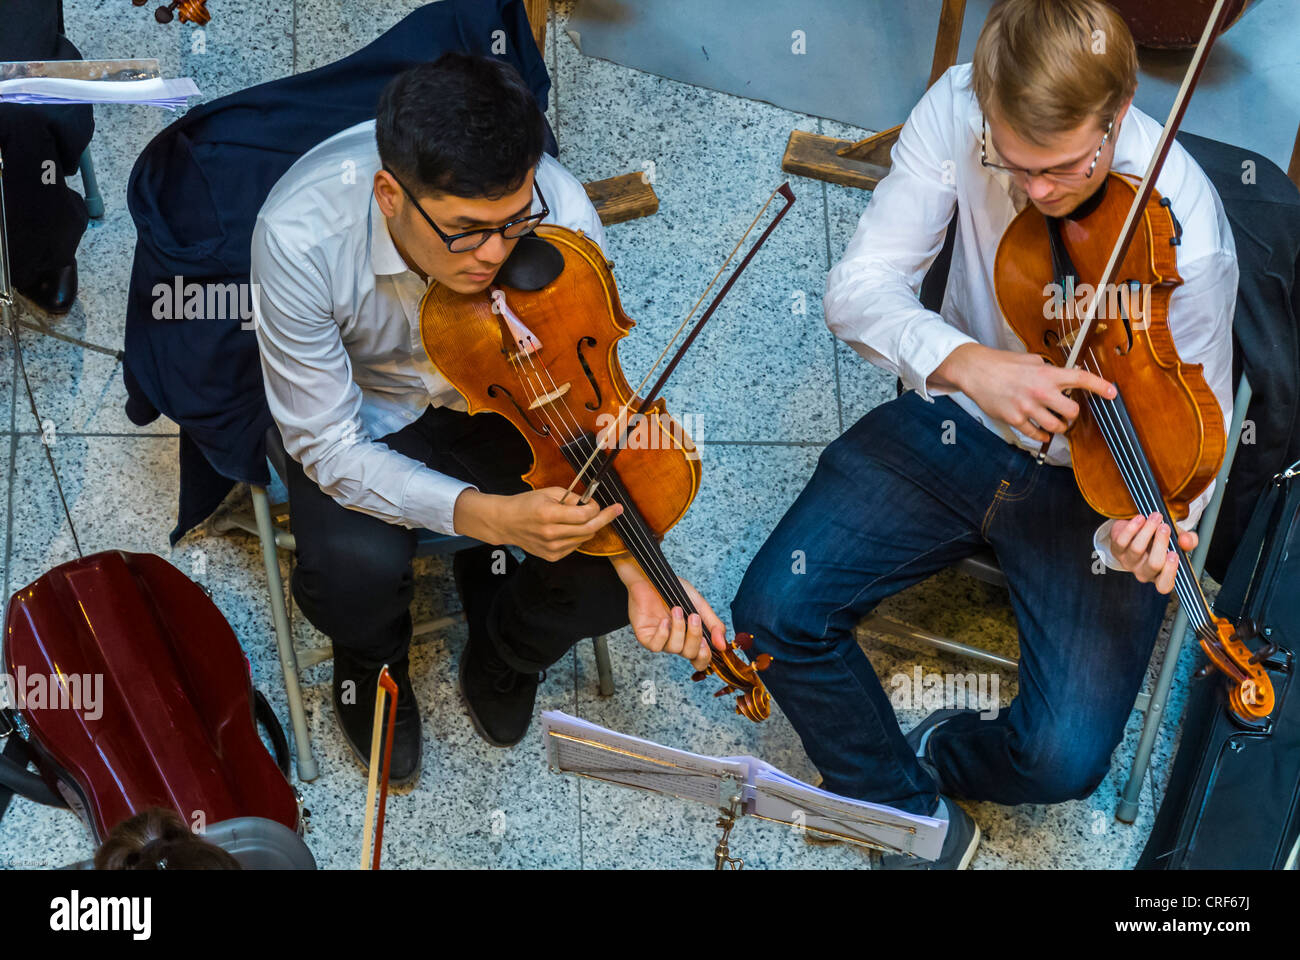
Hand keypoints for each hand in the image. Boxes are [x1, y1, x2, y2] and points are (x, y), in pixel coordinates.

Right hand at [452, 487, 621, 561]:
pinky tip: (566, 529)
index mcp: (549, 514)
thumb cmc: (527, 504)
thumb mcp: (549, 493)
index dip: (596, 508)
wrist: (506, 523)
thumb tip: (591, 504)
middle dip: (604, 518)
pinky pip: (575, 546)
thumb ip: (572, 498)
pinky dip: (577, 536)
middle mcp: (551, 533)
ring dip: (588, 527)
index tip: (600, 503)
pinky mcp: (552, 556)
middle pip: (589, 529)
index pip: (584, 515)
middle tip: (615, 510)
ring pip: (584, 539)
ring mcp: (552, 548)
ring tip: (576, 518)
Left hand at [612, 556, 726, 670]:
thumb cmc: (673, 589)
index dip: (705, 657)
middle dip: (694, 636)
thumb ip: (713, 625)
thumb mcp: (699, 605)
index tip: (708, 643)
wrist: (651, 577)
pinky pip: (656, 646)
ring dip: (678, 629)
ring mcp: (661, 640)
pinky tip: (664, 620)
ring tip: (676, 609)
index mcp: (690, 636)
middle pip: (690, 655)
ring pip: (675, 649)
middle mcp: (676, 641)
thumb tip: (723, 645)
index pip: (699, 659)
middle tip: (694, 617)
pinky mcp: (645, 637)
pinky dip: (663, 633)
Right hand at [931, 343, 1116, 442]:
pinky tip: (1039, 430)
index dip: (1100, 386)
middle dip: (1071, 414)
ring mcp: (1027, 407)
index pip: (1080, 379)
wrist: (976, 371)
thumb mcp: (1031, 359)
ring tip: (1053, 422)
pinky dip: (1041, 435)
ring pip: (1055, 427)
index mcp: (1046, 374)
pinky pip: (1035, 435)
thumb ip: (1050, 370)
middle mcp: (1039, 391)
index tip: (1112, 393)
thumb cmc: (1002, 364)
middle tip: (1066, 412)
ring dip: (1058, 427)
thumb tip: (1067, 377)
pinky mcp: (1015, 419)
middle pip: (1071, 411)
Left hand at [1109, 512, 1197, 593]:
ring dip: (1147, 530)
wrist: (1138, 526)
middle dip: (1161, 544)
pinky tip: (1140, 518)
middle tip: (1165, 527)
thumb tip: (1186, 542)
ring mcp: (1128, 563)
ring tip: (1156, 516)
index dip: (1169, 572)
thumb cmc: (1160, 538)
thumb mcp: (1178, 538)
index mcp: (1161, 575)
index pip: (1164, 585)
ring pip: (1137, 549)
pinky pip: (1122, 540)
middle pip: (1153, 564)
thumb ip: (1188, 541)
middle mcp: (1143, 572)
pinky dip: (1132, 527)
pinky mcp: (1116, 550)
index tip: (1174, 553)